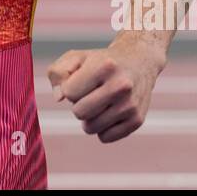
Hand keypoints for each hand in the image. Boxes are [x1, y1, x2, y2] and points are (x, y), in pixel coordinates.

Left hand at [47, 36, 165, 143]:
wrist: (139, 62)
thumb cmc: (100, 61)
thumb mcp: (76, 57)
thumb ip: (57, 73)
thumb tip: (59, 98)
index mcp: (105, 66)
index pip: (70, 93)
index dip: (70, 88)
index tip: (81, 80)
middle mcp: (121, 85)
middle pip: (79, 113)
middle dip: (78, 105)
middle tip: (89, 94)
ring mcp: (130, 104)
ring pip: (90, 128)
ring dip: (89, 118)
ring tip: (99, 102)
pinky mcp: (137, 120)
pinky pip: (105, 137)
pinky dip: (102, 128)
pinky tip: (110, 112)